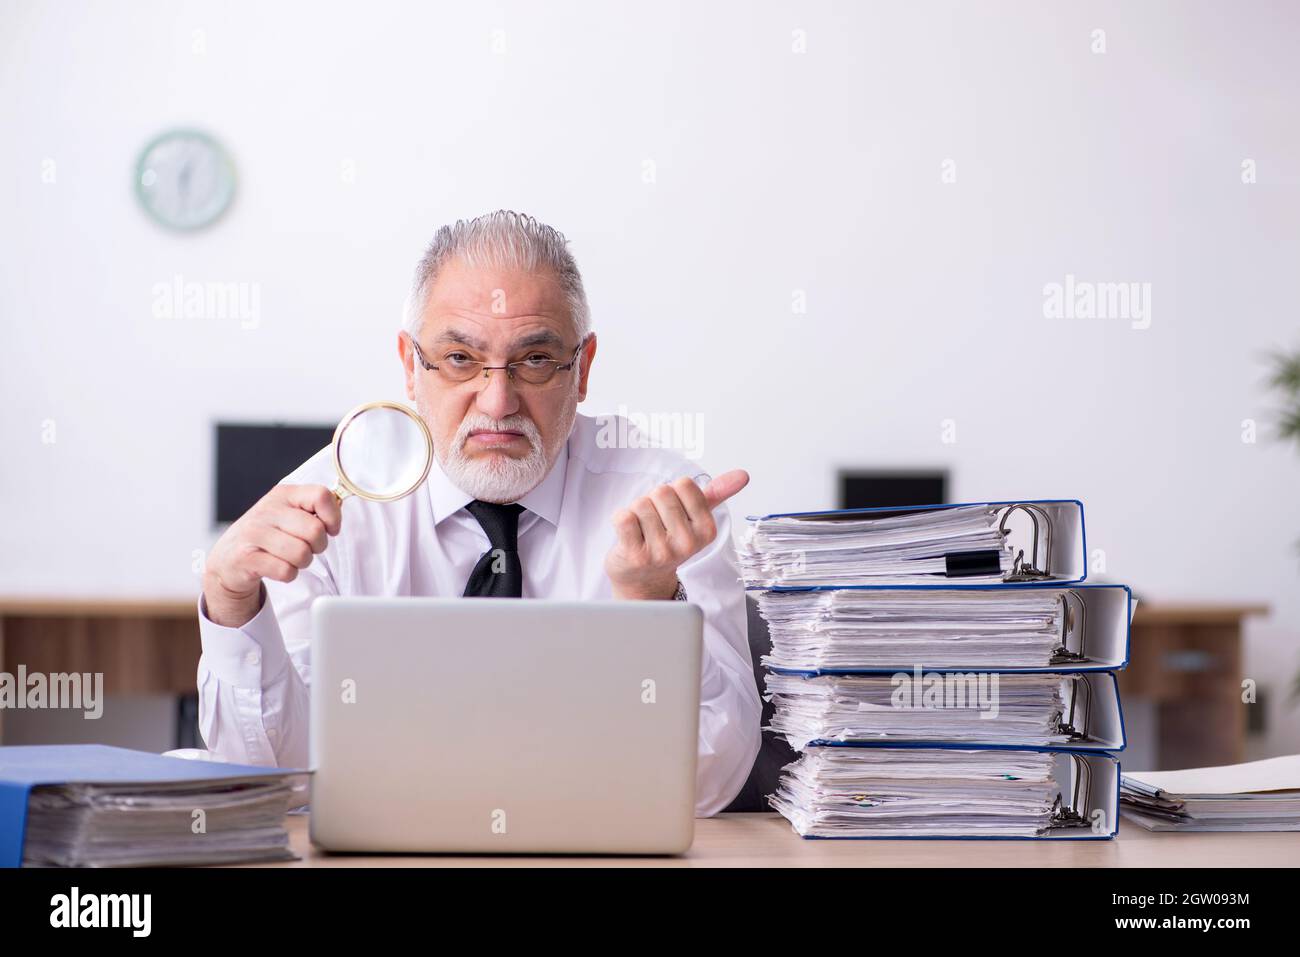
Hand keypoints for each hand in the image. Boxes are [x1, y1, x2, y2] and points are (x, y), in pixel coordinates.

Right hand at [202, 484, 341, 626]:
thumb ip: (313, 510)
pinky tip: (277, 568)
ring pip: (302, 553)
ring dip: (303, 562)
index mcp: (283, 495)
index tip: (330, 529)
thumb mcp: (288, 514)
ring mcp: (253, 533)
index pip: (321, 496)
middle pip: (315, 530)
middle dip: (318, 546)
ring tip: (290, 558)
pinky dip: (288, 574)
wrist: (228, 560)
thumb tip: (336, 514)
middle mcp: (267, 510)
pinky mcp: (245, 558)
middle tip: (306, 548)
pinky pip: (286, 571)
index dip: (333, 517)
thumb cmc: (268, 536)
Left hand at [605, 469, 749, 599]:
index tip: (673, 512)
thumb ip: (717, 494)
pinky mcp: (636, 556)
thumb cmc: (669, 541)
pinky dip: (621, 520)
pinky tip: (629, 535)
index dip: (673, 493)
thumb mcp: (696, 518)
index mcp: (706, 530)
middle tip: (655, 523)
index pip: (684, 484)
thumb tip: (742, 475)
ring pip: (641, 504)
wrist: (644, 578)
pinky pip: (624, 518)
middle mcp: (687, 543)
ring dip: (637, 513)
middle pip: (662, 492)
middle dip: (653, 501)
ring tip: (643, 531)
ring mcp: (661, 552)